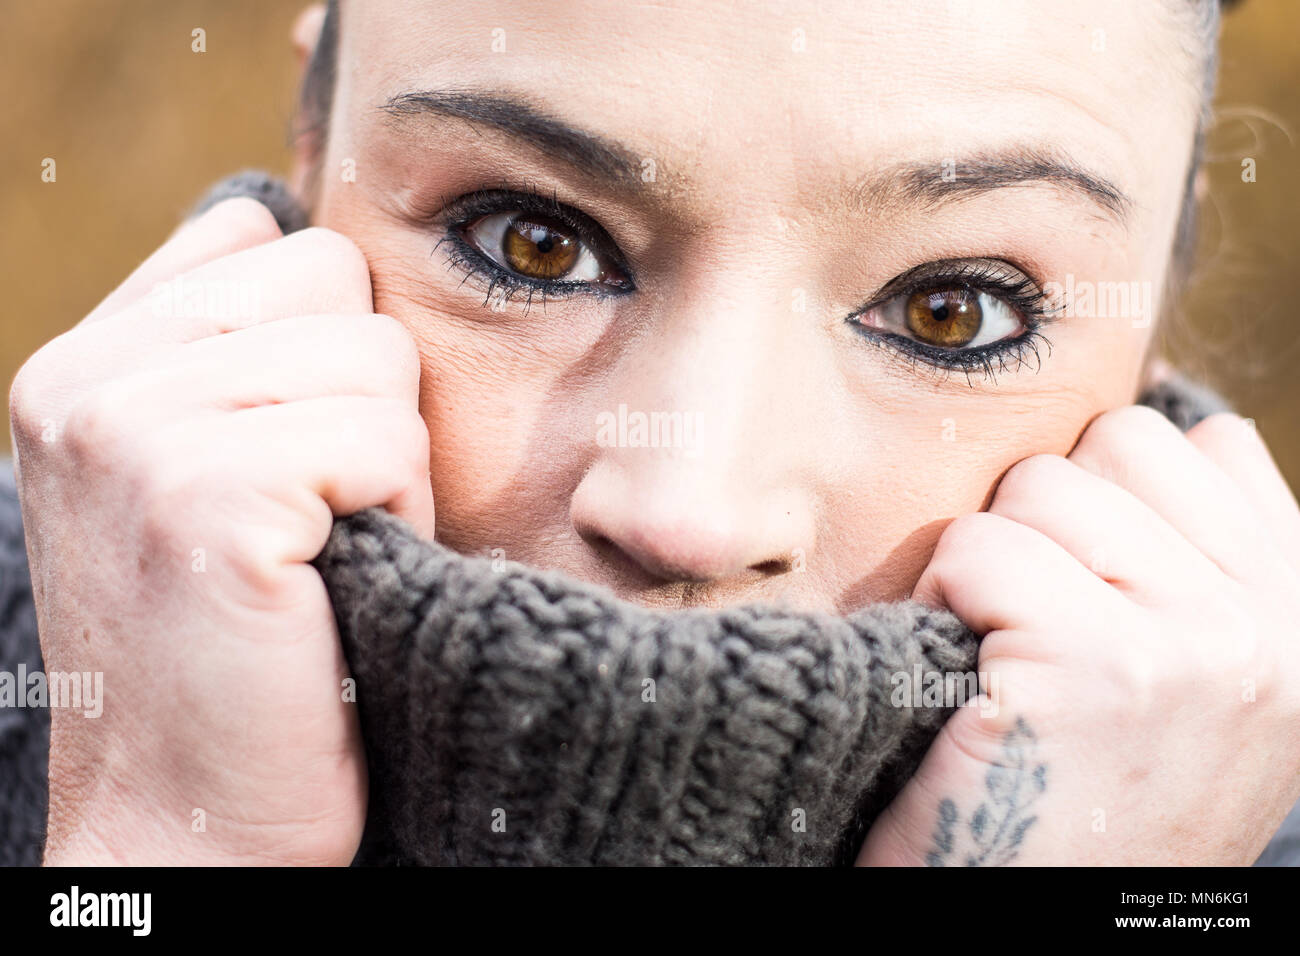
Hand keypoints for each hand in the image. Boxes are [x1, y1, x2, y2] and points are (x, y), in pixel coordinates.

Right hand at [9, 198, 433, 864]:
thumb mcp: (205, 470)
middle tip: (316, 514)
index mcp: (88, 361)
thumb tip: (287, 217)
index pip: (267, 238)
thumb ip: (232, 346)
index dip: (322, 342)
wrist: (196, 819)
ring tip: (325, 551)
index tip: (294, 452)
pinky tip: (337, 579)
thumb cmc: (244, 644)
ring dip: (386, 461)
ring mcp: (136, 431)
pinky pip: (384, 436)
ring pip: (376, 356)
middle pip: (338, 281)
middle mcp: (91, 380)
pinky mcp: (203, 496)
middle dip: (365, 397)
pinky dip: (395, 510)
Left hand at [858, 404, 1299, 864]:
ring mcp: (1197, 643)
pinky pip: (978, 549)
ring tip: (993, 651)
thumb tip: (1165, 423)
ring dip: (986, 560)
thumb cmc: (1083, 800)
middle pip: (1110, 445)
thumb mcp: (1191, 681)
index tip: (1075, 577)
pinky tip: (962, 676)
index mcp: (1299, 613)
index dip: (1106, 495)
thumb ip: (1198, 556)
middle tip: (1022, 619)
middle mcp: (1273, 624)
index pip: (1202, 443)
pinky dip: (943, 598)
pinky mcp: (1098, 666)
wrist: (1037, 920)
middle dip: (1041, 517)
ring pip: (1036, 487)